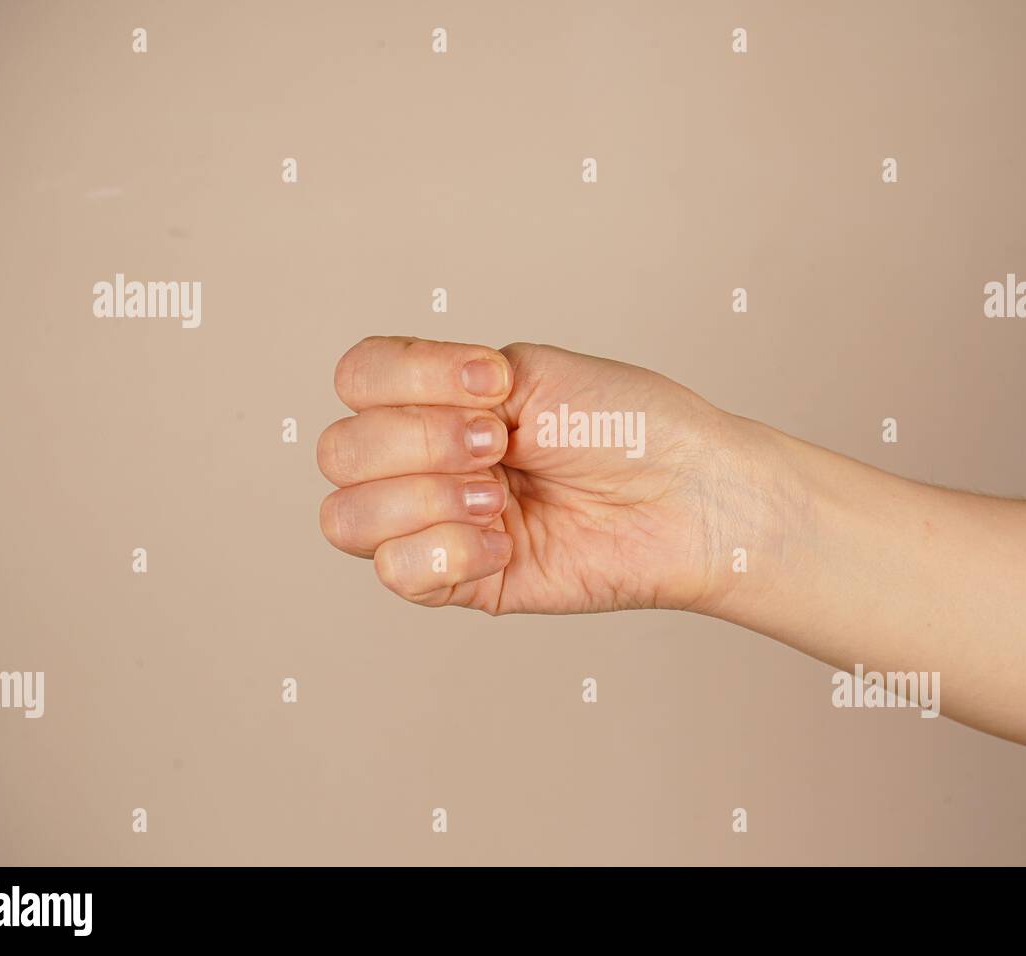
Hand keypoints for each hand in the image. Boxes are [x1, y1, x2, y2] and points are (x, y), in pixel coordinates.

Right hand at [317, 336, 748, 613]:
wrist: (686, 496)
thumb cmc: (627, 427)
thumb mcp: (532, 373)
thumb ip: (443, 387)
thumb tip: (389, 430)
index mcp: (440, 396)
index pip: (358, 376)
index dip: (408, 377)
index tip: (492, 381)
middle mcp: (425, 459)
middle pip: (338, 452)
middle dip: (421, 441)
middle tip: (499, 445)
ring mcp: (436, 523)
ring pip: (347, 519)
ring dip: (426, 500)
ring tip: (497, 498)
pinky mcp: (459, 583)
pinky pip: (396, 573)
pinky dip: (446, 551)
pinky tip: (503, 541)